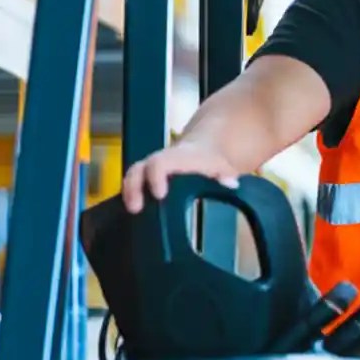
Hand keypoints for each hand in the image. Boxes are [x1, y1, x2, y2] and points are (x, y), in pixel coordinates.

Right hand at [120, 141, 239, 213]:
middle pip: (139, 168)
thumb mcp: (224, 165)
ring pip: (133, 176)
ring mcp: (153, 169)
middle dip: (133, 187)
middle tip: (135, 208)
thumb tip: (230, 183)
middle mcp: (162, 161)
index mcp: (180, 158)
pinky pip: (135, 184)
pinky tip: (135, 214)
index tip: (159, 195)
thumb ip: (226, 173)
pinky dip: (133, 197)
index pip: (161, 162)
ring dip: (129, 194)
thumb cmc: (213, 160)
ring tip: (132, 213)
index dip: (156, 176)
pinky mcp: (149, 179)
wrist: (206, 145)